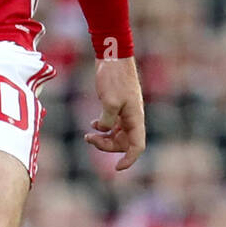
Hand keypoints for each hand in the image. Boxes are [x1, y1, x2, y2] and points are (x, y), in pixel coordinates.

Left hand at [85, 55, 145, 170]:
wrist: (113, 58)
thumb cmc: (114, 78)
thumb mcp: (109, 101)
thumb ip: (108, 120)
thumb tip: (104, 131)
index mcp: (135, 118)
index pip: (137, 146)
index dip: (129, 159)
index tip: (117, 168)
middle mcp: (133, 117)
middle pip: (124, 143)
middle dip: (107, 146)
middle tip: (89, 138)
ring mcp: (126, 111)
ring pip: (117, 134)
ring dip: (104, 138)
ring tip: (88, 135)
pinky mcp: (118, 105)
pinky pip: (113, 124)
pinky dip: (103, 128)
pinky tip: (92, 124)